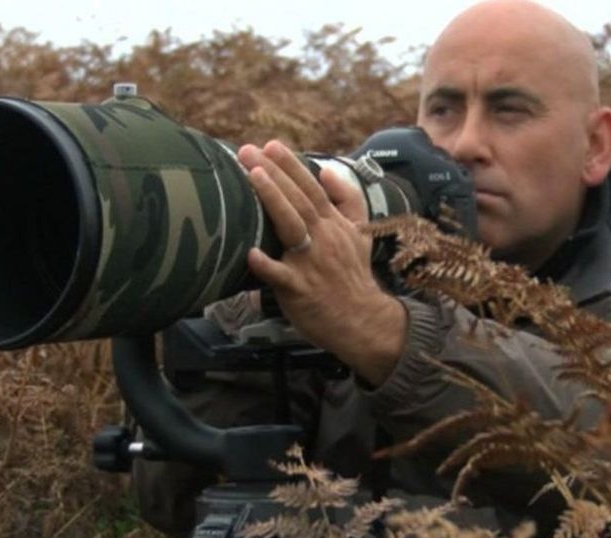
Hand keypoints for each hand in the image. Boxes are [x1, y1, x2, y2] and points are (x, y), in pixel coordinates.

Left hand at [236, 140, 405, 386]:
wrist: (362, 319)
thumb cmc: (353, 275)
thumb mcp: (360, 232)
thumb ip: (347, 200)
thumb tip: (327, 171)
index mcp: (334, 224)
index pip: (311, 187)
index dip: (291, 165)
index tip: (271, 144)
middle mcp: (323, 238)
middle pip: (298, 199)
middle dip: (274, 172)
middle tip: (248, 150)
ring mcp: (311, 263)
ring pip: (291, 225)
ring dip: (273, 200)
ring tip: (253, 177)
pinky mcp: (299, 289)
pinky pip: (281, 275)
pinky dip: (266, 265)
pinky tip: (249, 253)